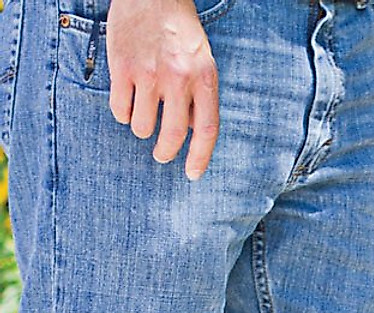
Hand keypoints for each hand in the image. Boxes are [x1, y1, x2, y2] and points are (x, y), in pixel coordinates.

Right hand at [106, 0, 219, 179]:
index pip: (206, 130)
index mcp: (204, 79)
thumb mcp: (202, 61)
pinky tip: (126, 104)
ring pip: (142, 126)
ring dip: (141, 130)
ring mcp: (149, 73)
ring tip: (143, 118)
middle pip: (173, 134)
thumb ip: (200, 96)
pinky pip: (119, 110)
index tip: (192, 174)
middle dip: (165, 152)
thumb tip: (191, 132)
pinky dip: (122, 114)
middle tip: (161, 155)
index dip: (200, 157)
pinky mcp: (122, 66)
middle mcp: (178, 78)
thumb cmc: (179, 31)